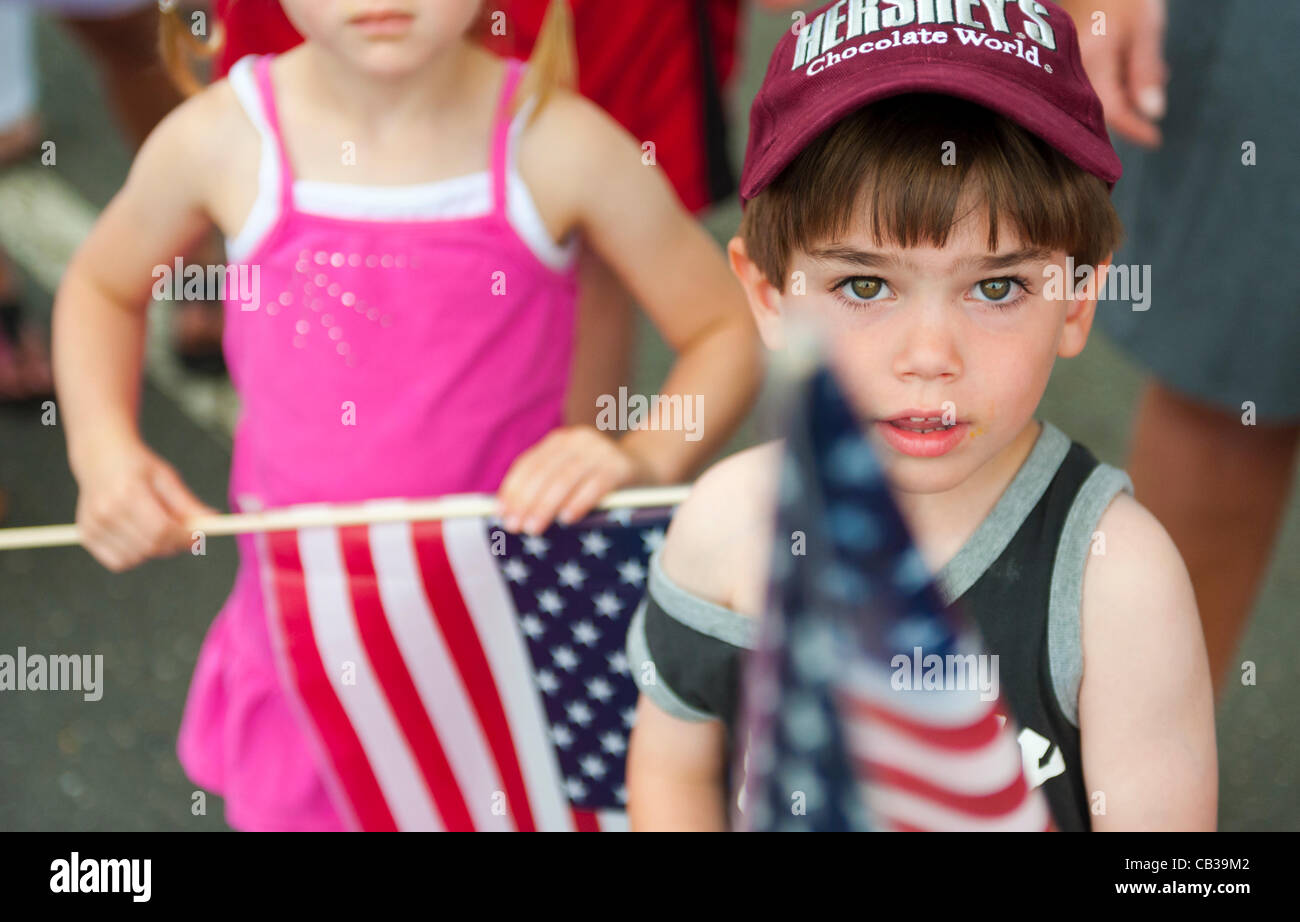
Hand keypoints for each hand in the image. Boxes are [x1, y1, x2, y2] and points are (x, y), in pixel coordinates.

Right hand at [74, 436, 218, 571]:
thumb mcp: (166, 476)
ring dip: (154, 551)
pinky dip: (134, 556)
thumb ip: (187, 502)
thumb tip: (213, 521)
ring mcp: (93, 525)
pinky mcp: (86, 535)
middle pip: (149, 546)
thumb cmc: (138, 466)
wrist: (100, 456)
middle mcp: (106, 511)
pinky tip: (139, 537)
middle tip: (184, 535)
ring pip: (135, 558)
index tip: (198, 535)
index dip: (184, 537)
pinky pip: (118, 562)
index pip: (161, 529)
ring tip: (158, 530)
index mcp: (127, 493)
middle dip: (173, 545)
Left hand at [496, 426, 655, 534]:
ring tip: (534, 529)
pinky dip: (579, 502)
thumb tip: (510, 513)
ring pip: (566, 479)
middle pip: (545, 472)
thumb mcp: (573, 475)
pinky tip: (567, 519)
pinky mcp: (621, 467)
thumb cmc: (602, 480)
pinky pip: (596, 485)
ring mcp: (601, 451)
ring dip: (546, 506)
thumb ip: (547, 485)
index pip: (529, 463)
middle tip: (515, 527)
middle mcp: (579, 440)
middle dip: (526, 501)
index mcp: (561, 441)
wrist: (649, 467)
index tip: (501, 513)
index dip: (513, 488)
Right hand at [1062, 0, 1167, 147]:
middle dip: (1128, 111)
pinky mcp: (1071, 49)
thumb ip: (1145, 72)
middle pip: (1100, 105)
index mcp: (1091, 65)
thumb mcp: (1145, 29)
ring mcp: (1069, 59)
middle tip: (1152, 108)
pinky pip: (1090, 72)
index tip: (1154, 140)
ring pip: (1096, 89)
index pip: (1112, 113)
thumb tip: (1153, 113)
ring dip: (1123, 90)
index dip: (1135, 129)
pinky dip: (1113, 74)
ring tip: (1149, 77)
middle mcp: (1073, 67)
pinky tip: (1130, 61)